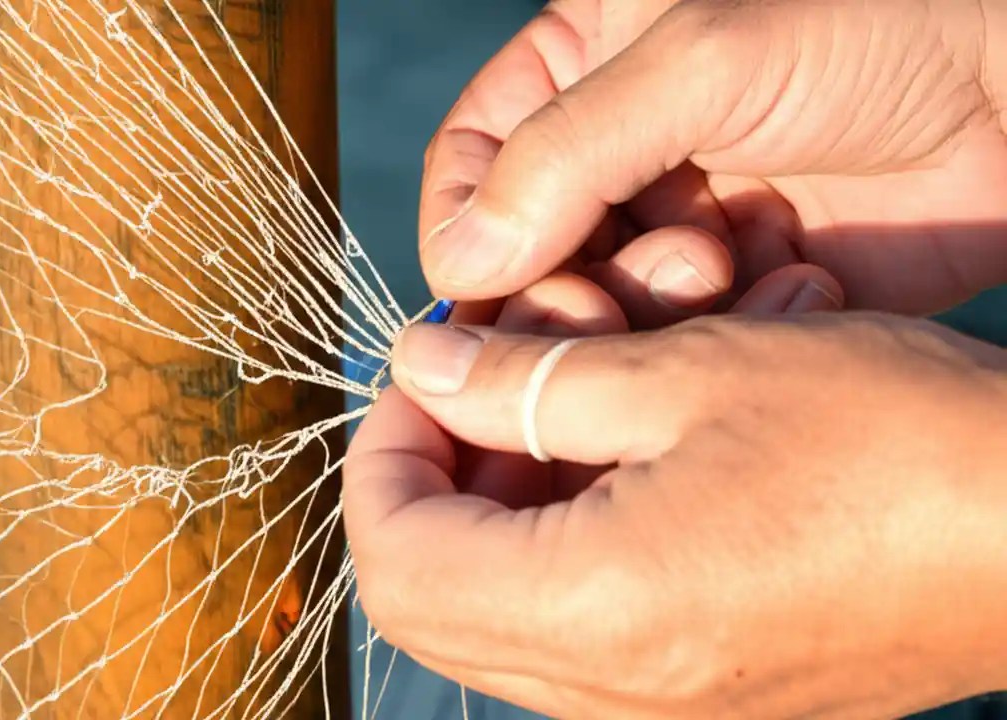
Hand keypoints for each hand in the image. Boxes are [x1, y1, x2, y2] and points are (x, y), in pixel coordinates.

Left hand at [344, 313, 1006, 718]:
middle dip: (435, 482)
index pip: (397, 560)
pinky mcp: (708, 699)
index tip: (420, 377)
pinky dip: (562, 545)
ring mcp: (665, 710)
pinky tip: (619, 460)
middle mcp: (620, 692)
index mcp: (600, 612)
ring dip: (500, 508)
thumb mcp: (691, 373)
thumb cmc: (894, 441)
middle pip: (435, 603)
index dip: (381, 456)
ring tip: (560, 409)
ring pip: (503, 618)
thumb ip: (528, 381)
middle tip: (481, 387)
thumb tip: (422, 373)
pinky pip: (579, 634)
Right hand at [421, 0, 1006, 316]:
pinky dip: (710, 328)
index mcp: (583, 62)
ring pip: (598, 304)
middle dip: (557, 280)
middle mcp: (620, 148)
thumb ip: (561, 155)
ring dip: (642, 301)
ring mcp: (677, 218)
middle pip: (524, 249)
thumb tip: (460, 265)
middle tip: (599, 295)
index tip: (473, 281)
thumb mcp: (694, 58)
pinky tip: (776, 284)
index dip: (460, 223)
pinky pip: (680, 337)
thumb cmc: (870, 19)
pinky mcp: (741, 285)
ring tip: (713, 262)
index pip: (472, 157)